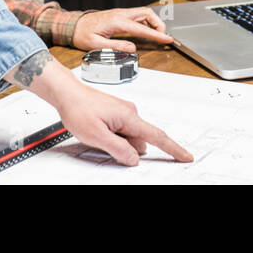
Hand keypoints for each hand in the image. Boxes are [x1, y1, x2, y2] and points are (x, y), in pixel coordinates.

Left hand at [8, 52, 191, 165]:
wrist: (66, 93)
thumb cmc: (79, 109)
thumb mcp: (97, 136)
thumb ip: (119, 149)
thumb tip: (136, 158)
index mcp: (129, 117)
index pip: (157, 137)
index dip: (173, 149)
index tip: (186, 156)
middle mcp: (130, 113)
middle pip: (139, 141)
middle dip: (128, 150)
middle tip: (104, 144)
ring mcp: (123, 113)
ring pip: (128, 138)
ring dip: (117, 144)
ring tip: (95, 136)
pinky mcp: (115, 114)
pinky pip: (121, 132)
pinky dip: (113, 138)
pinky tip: (97, 133)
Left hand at [73, 7, 174, 51]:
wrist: (73, 25)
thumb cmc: (82, 34)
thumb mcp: (96, 44)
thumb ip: (116, 46)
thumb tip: (133, 48)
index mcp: (116, 21)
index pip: (141, 28)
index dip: (156, 34)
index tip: (167, 39)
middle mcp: (120, 14)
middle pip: (147, 13)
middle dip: (159, 24)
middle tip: (163, 37)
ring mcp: (121, 13)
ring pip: (144, 13)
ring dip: (153, 22)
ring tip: (157, 36)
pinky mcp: (120, 15)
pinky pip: (137, 16)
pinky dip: (146, 22)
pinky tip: (146, 31)